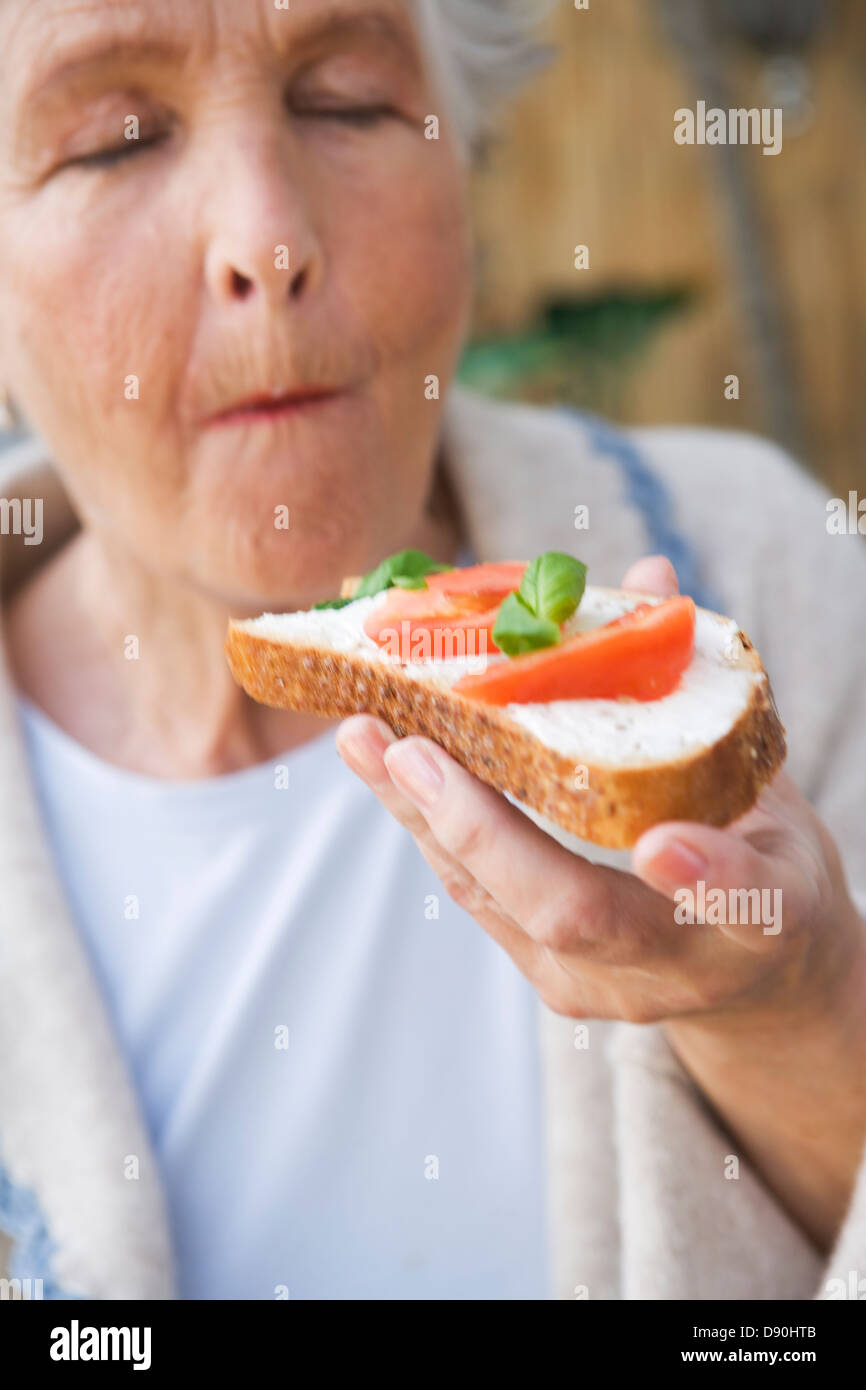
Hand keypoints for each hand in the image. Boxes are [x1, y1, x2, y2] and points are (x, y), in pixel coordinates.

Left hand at [336, 555, 865, 1248]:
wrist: (761, 981)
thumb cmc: (769, 858)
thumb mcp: (769, 783)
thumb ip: (704, 691)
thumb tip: (649, 576)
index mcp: (770, 919)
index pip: (749, 907)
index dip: (707, 878)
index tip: (661, 843)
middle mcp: (682, 967)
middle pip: (577, 916)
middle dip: (485, 831)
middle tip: (415, 752)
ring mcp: (607, 985)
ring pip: (504, 908)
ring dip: (425, 820)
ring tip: (366, 739)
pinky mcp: (554, 979)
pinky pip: (481, 901)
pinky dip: (430, 828)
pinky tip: (387, 768)